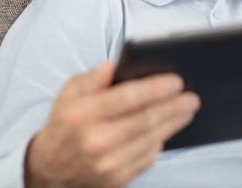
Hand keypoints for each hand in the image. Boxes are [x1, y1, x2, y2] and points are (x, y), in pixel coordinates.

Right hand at [25, 61, 199, 187]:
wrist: (50, 168)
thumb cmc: (64, 124)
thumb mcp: (68, 94)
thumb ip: (92, 79)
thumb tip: (112, 65)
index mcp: (82, 114)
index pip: (127, 97)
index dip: (155, 88)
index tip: (176, 81)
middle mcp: (95, 140)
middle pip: (145, 120)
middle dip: (173, 107)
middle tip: (191, 97)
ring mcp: (107, 164)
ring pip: (151, 140)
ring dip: (173, 124)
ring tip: (186, 111)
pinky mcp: (116, 180)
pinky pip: (147, 159)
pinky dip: (159, 143)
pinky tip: (166, 131)